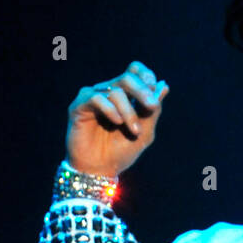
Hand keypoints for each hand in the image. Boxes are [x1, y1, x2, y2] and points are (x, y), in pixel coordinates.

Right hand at [65, 61, 168, 177]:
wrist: (99, 172)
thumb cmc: (121, 153)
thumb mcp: (144, 132)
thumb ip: (152, 110)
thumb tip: (164, 85)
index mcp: (124, 95)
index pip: (134, 71)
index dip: (145, 75)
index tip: (154, 87)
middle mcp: (107, 93)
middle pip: (127, 78)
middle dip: (143, 91)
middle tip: (152, 106)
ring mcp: (92, 98)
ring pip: (115, 91)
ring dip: (129, 110)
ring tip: (134, 130)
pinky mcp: (79, 107)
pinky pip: (96, 98)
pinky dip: (110, 109)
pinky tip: (117, 122)